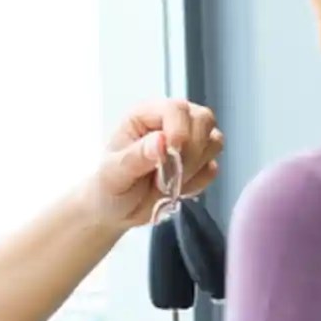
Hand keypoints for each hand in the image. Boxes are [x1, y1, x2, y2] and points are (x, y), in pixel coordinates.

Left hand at [83, 98, 223, 228]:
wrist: (115, 211)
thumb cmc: (107, 187)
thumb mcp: (113, 174)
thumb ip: (136, 157)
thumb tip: (161, 141)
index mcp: (144, 115)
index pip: (176, 108)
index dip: (180, 130)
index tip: (172, 154)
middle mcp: (169, 122)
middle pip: (203, 119)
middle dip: (191, 152)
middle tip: (167, 174)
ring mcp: (188, 141)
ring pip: (213, 142)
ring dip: (193, 169)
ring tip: (165, 183)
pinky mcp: (198, 162)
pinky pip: (212, 169)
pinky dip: (196, 183)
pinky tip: (175, 189)